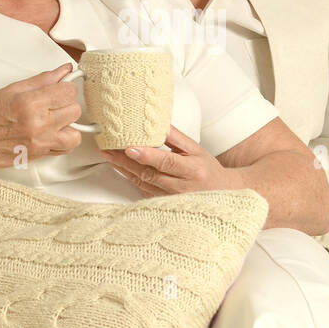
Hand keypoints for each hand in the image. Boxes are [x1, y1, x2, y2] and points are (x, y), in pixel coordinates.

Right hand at [0, 64, 84, 167]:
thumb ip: (43, 80)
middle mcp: (38, 124)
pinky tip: (53, 133)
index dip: (65, 87)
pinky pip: (66, 148)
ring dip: (68, 124)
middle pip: (74, 110)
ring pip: (76, 132)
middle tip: (53, 103)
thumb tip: (64, 70)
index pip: (68, 91)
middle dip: (66, 104)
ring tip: (55, 120)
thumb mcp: (12, 89)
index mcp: (31, 103)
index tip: (58, 88)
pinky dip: (64, 140)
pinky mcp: (40, 155)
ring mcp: (40, 142)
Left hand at [96, 125, 239, 197]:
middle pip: (149, 174)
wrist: (221, 195)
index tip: (130, 148)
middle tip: (107, 150)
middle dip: (126, 162)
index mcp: (192, 171)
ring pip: (143, 183)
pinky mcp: (163, 204)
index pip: (166, 163)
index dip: (148, 156)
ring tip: (108, 156)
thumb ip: (176, 138)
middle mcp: (181, 188)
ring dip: (123, 170)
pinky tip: (120, 169)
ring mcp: (171, 199)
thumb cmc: (208, 171)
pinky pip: (143, 190)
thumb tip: (157, 123)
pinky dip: (130, 179)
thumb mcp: (197, 150)